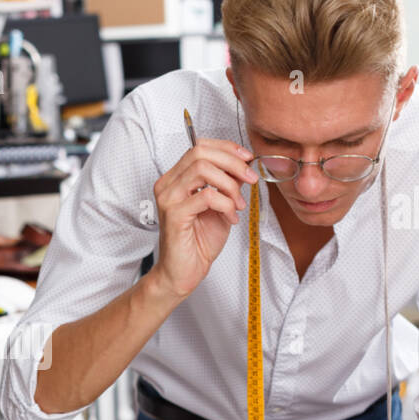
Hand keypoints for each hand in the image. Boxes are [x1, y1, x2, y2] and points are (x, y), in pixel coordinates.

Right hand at [149, 138, 256, 299]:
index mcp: (176, 179)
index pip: (199, 147)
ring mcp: (168, 198)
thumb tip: (243, 165)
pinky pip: (206, 196)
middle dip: (232, 163)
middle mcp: (168, 185)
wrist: (183, 272)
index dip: (227, 148)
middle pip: (200, 153)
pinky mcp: (174, 214)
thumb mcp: (220, 206)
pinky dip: (226, 204)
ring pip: (203, 170)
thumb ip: (228, 184)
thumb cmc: (197, 242)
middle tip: (250, 179)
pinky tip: (230, 217)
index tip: (247, 159)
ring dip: (230, 184)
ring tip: (238, 203)